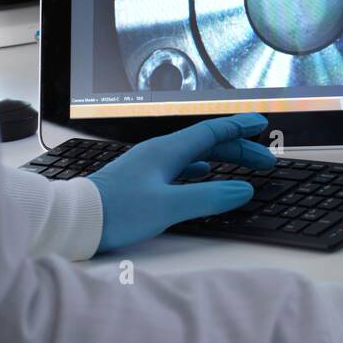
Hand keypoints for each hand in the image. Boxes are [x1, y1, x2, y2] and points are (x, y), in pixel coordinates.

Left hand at [88, 113, 275, 252]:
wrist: (76, 220)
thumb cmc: (116, 211)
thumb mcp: (169, 206)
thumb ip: (209, 197)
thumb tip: (242, 189)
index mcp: (167, 151)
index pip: (211, 131)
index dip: (238, 127)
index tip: (261, 122)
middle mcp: (159, 153)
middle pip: (207, 142)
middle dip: (239, 147)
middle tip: (265, 159)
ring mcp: (150, 166)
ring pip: (195, 155)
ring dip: (222, 158)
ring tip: (244, 167)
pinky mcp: (143, 181)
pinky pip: (181, 167)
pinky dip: (202, 169)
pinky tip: (204, 177)